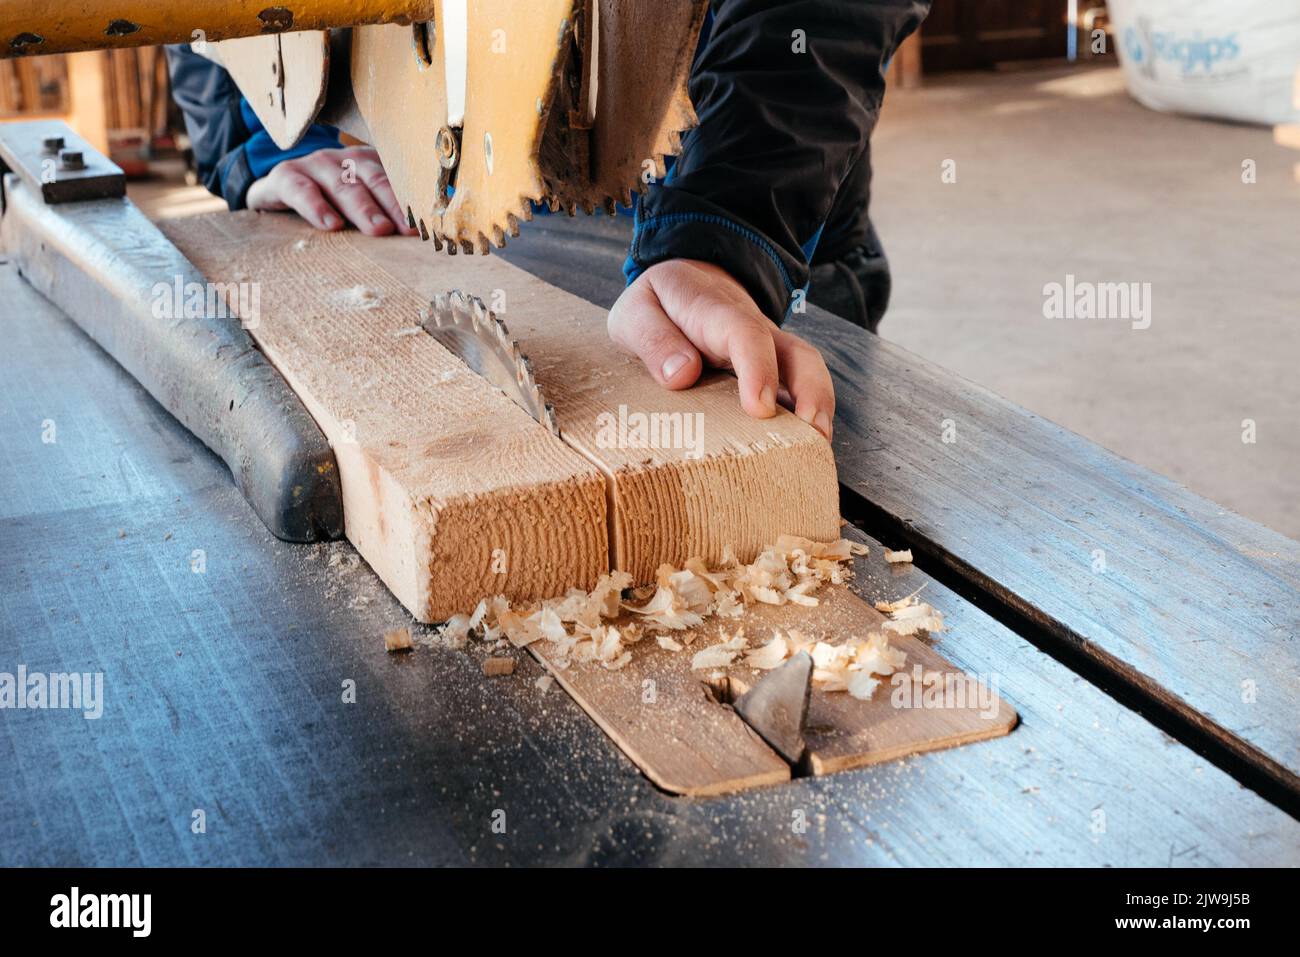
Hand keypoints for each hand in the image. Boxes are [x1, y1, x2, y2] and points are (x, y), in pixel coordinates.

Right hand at [245, 146, 416, 237]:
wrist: (277, 193)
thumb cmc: (330, 206)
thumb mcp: (360, 209)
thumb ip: (387, 217)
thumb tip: (423, 241)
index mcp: (371, 166)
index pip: (398, 181)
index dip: (414, 202)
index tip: (430, 225)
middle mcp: (347, 160)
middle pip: (376, 180)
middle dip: (395, 206)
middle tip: (409, 230)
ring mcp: (317, 165)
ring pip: (344, 185)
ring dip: (363, 208)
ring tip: (379, 230)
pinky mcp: (287, 176)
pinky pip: (303, 190)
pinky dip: (317, 207)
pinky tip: (331, 225)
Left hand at [607, 259, 834, 438]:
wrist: (681, 284)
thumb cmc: (657, 306)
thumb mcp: (636, 313)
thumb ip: (653, 338)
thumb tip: (683, 375)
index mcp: (714, 310)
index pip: (746, 334)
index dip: (759, 369)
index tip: (760, 408)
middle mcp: (751, 328)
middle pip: (795, 352)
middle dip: (811, 391)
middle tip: (813, 435)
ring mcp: (766, 350)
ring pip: (804, 370)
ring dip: (817, 406)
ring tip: (817, 447)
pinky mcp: (770, 369)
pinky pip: (795, 388)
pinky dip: (804, 416)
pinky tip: (803, 448)